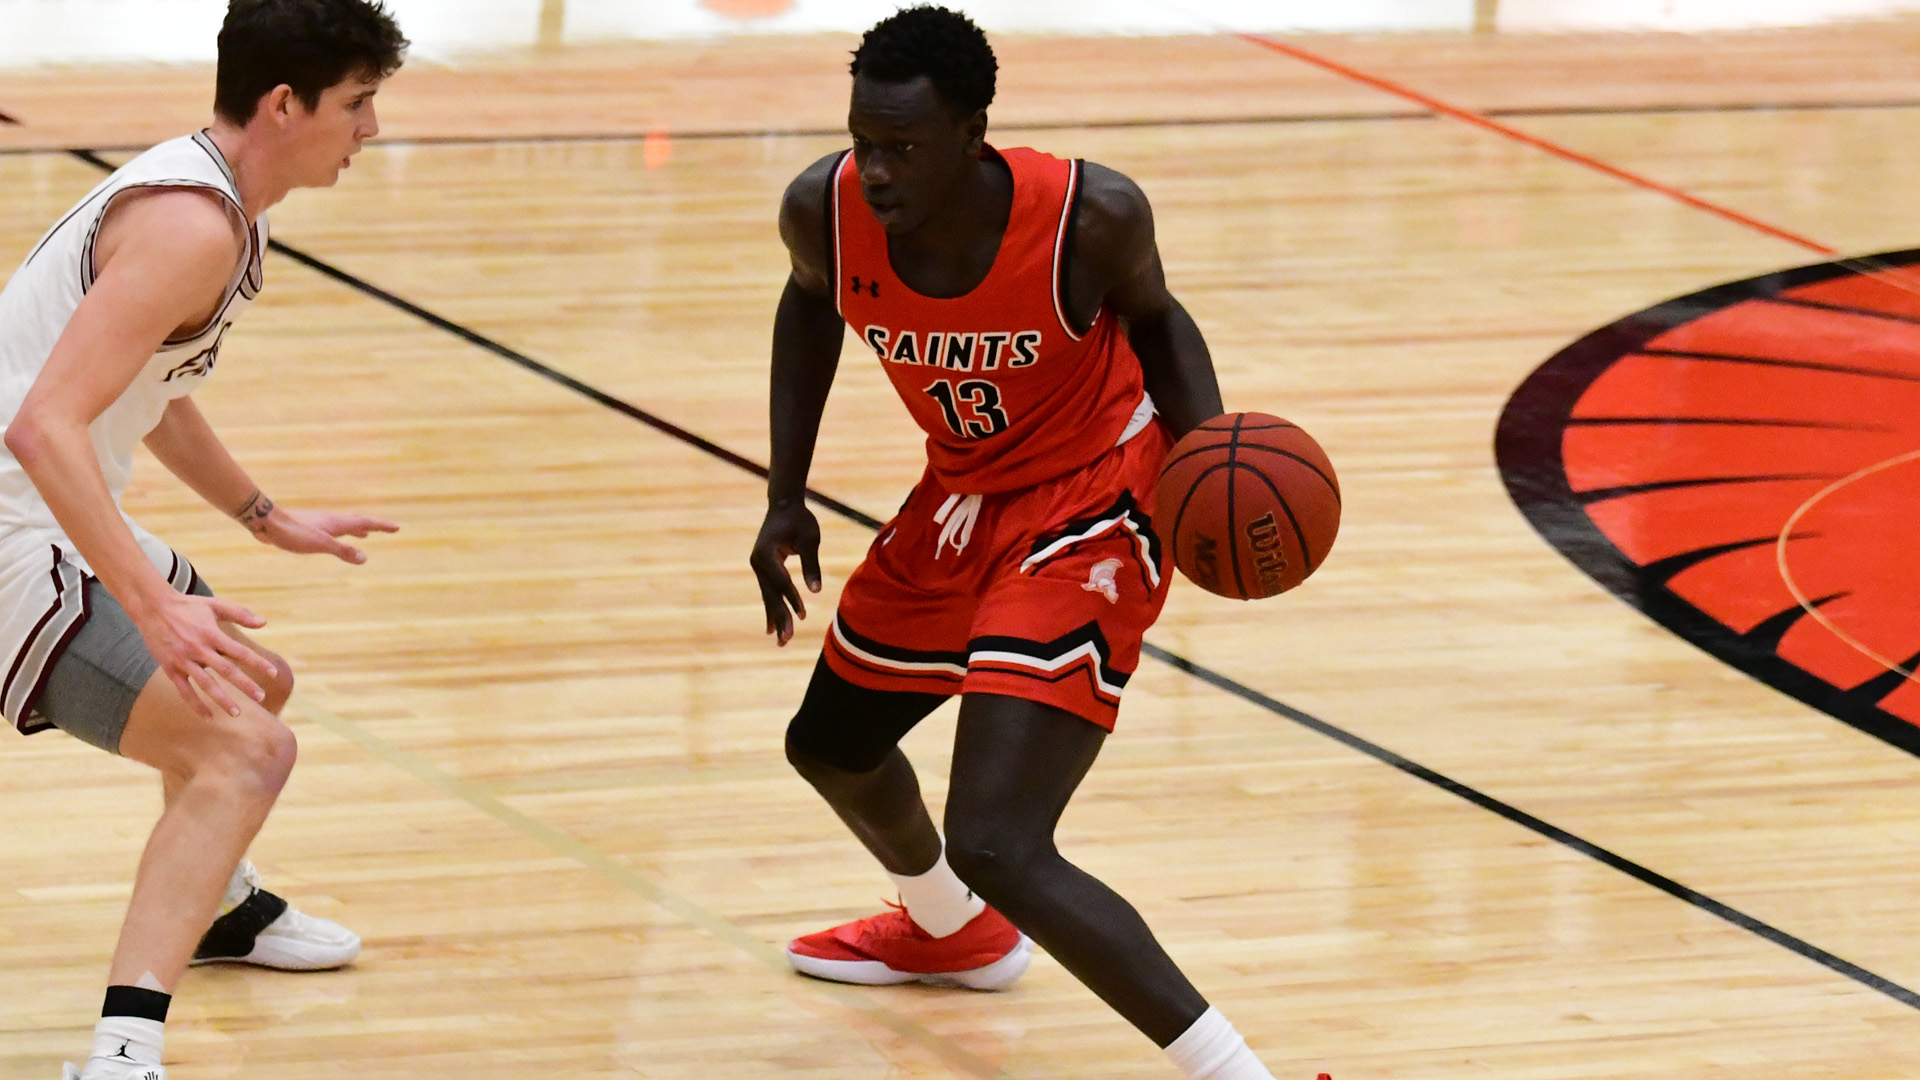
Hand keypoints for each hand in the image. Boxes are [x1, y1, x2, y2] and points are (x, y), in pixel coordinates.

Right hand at [134, 588, 275, 718]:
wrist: (152, 607)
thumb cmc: (188, 606)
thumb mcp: (214, 605)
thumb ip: (240, 613)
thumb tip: (264, 623)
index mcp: (212, 634)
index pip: (240, 652)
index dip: (257, 663)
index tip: (273, 674)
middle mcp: (198, 649)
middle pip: (226, 670)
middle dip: (245, 685)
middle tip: (261, 698)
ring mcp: (183, 660)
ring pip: (205, 684)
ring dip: (221, 699)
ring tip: (236, 713)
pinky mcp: (170, 668)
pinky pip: (184, 690)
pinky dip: (195, 704)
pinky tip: (208, 716)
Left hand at [251, 502, 398, 562]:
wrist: (266, 522)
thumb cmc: (293, 533)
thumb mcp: (320, 544)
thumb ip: (342, 551)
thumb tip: (365, 558)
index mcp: (337, 523)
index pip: (365, 523)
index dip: (381, 526)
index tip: (396, 528)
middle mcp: (331, 520)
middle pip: (357, 521)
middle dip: (373, 526)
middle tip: (387, 529)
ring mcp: (320, 523)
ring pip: (344, 525)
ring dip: (357, 529)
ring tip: (365, 533)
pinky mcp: (309, 527)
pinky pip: (332, 529)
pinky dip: (342, 532)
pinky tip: (333, 537)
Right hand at [749, 499, 821, 645]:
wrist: (784, 506)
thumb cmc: (799, 520)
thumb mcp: (810, 539)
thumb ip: (811, 564)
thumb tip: (815, 591)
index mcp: (766, 553)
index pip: (781, 580)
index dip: (791, 598)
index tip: (803, 615)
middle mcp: (758, 562)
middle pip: (771, 594)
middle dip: (780, 618)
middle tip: (786, 640)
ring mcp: (758, 567)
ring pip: (768, 597)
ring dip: (776, 619)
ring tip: (781, 642)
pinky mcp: (763, 570)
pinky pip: (769, 593)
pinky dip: (773, 610)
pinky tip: (772, 629)